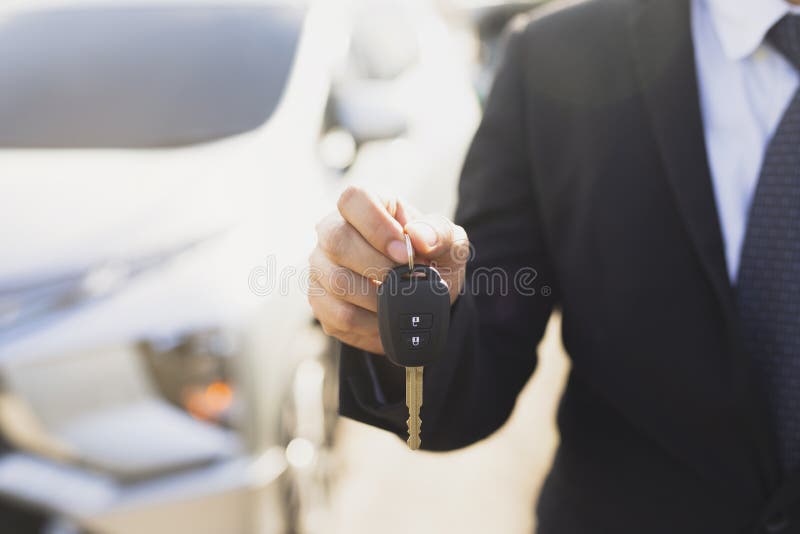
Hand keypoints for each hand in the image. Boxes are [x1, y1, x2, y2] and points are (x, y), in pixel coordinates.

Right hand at [309, 186, 468, 353]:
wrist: (422, 299)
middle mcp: (334, 229)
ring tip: (400, 301)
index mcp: (367, 204)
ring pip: (336, 281)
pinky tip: (385, 319)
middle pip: (336, 240)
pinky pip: (338, 315)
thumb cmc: (431, 260)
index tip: (405, 253)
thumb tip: (419, 236)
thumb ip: (440, 234)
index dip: (376, 225)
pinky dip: (370, 323)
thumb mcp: (449, 244)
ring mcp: (321, 264)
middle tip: (405, 280)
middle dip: (377, 266)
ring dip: (377, 298)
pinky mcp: (319, 299)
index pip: (353, 198)